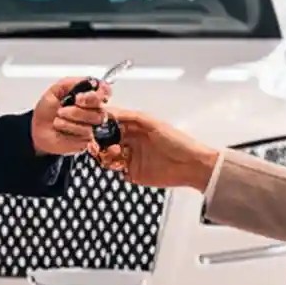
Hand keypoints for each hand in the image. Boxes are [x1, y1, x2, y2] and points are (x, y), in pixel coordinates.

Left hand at [31, 77, 112, 154]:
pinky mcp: (88, 139)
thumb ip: (70, 83)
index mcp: (86, 96)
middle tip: (64, 109)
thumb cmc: (46, 112)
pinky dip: (71, 130)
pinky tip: (62, 129)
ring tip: (58, 118)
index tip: (80, 97)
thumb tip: (88, 81)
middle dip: (79, 108)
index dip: (99, 93)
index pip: (104, 91)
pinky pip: (87, 134)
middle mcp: (92, 110)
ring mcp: (91, 125)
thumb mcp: (53, 91)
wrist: (38, 130)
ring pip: (92, 121)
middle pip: (99, 107)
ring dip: (72, 119)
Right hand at [89, 107, 218, 192]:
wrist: (191, 166)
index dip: (103, 122)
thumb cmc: (178, 142)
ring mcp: (131, 157)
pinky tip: (117, 162)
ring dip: (104, 152)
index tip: (94, 123)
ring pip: (107, 154)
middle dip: (99, 138)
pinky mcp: (132, 173)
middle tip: (96, 140)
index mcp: (136, 127)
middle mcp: (131, 141)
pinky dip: (111, 165)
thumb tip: (112, 112)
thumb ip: (131, 117)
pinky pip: (114, 168)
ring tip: (113, 151)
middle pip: (106, 139)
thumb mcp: (153, 124)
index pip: (112, 122)